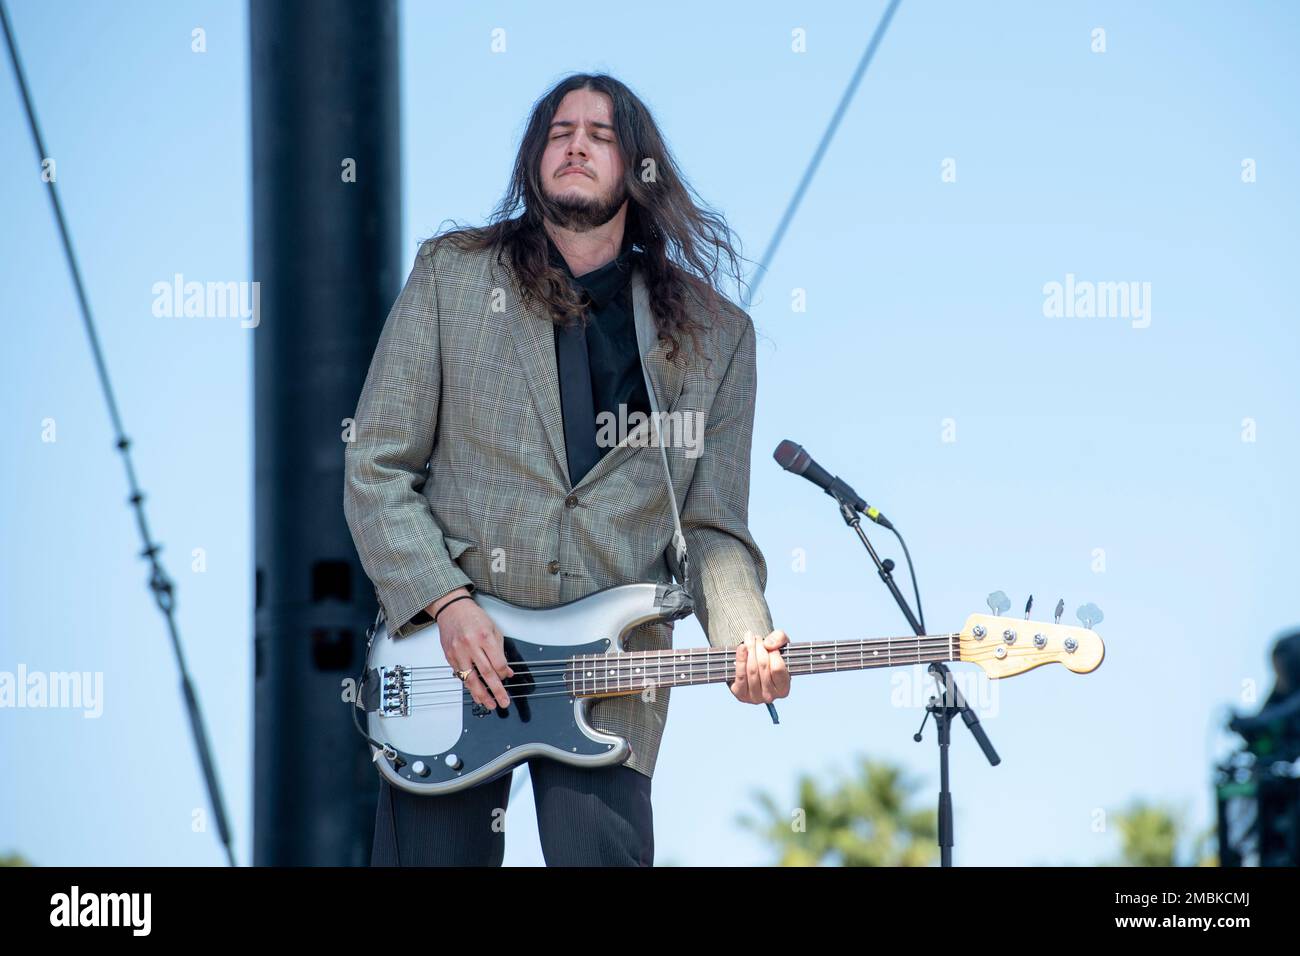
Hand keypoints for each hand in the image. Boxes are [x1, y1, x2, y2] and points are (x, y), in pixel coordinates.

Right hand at [433, 593, 514, 708]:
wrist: (452, 609)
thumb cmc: (474, 617)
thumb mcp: (494, 630)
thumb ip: (501, 652)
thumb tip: (507, 671)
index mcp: (485, 637)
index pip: (497, 663)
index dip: (503, 674)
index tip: (506, 679)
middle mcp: (471, 645)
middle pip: (486, 674)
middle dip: (496, 691)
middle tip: (503, 702)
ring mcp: (458, 652)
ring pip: (471, 679)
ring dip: (481, 695)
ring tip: (489, 704)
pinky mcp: (450, 657)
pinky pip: (461, 676)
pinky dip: (469, 686)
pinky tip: (475, 694)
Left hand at [729, 630, 790, 704]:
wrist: (752, 665)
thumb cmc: (770, 657)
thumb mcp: (781, 644)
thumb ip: (780, 638)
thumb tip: (768, 645)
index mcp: (783, 689)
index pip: (777, 668)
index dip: (772, 653)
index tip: (768, 644)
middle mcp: (770, 696)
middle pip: (763, 666)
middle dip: (759, 648)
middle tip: (756, 637)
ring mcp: (754, 697)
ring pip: (752, 669)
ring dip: (749, 650)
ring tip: (749, 639)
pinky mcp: (740, 694)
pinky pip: (740, 675)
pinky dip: (740, 659)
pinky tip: (742, 647)